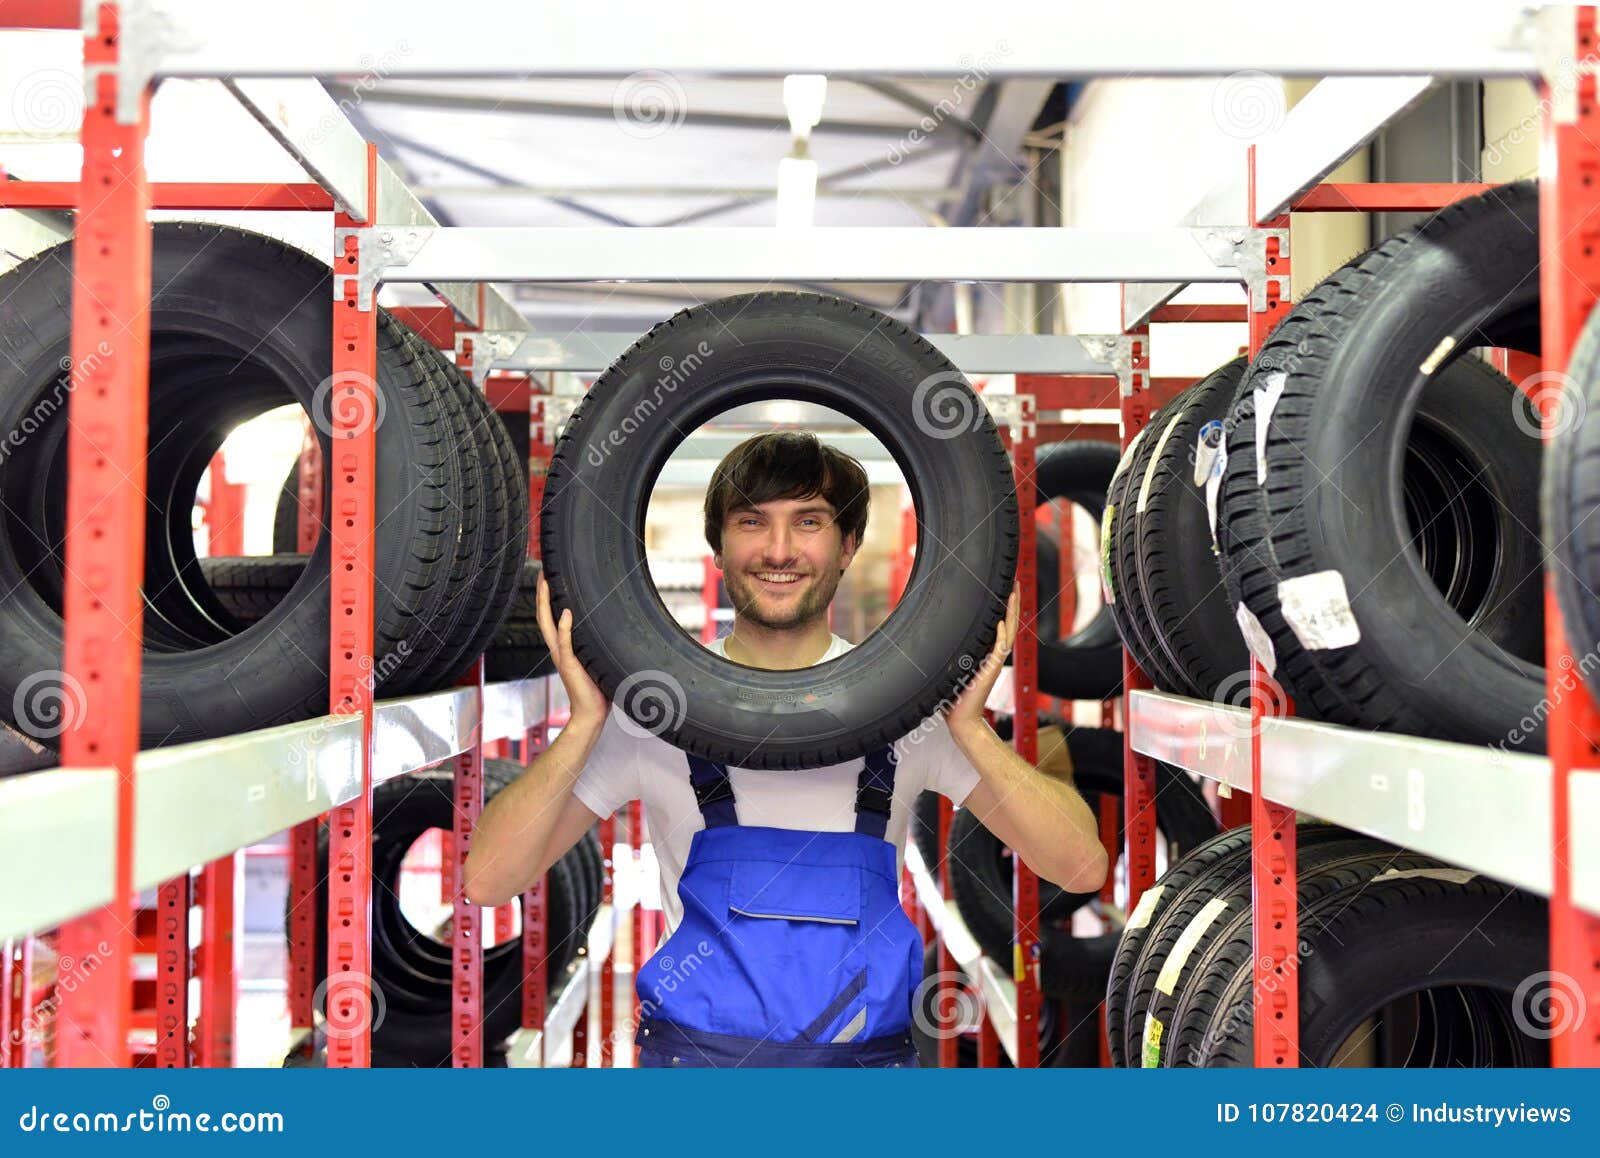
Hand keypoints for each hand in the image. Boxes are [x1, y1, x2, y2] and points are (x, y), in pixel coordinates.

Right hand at [536, 571, 609, 728]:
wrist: (590, 713)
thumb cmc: (595, 689)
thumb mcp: (594, 660)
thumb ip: (595, 645)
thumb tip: (611, 627)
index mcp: (562, 648)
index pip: (550, 618)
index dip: (546, 598)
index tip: (548, 578)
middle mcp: (558, 650)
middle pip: (543, 616)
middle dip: (542, 594)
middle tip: (542, 573)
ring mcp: (562, 657)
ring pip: (549, 625)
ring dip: (547, 604)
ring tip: (547, 584)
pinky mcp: (571, 665)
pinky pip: (566, 643)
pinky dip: (565, 627)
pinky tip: (567, 612)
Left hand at [944, 583, 1019, 736]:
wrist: (961, 719)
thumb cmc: (954, 696)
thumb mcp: (952, 667)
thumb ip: (951, 652)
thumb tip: (932, 634)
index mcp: (986, 652)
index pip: (999, 623)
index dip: (1003, 605)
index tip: (1003, 587)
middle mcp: (993, 655)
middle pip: (1008, 622)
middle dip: (1012, 601)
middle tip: (1015, 581)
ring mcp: (993, 662)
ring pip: (1007, 631)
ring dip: (1011, 612)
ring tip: (1012, 593)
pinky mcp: (989, 671)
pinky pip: (998, 650)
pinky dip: (1000, 635)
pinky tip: (1000, 621)